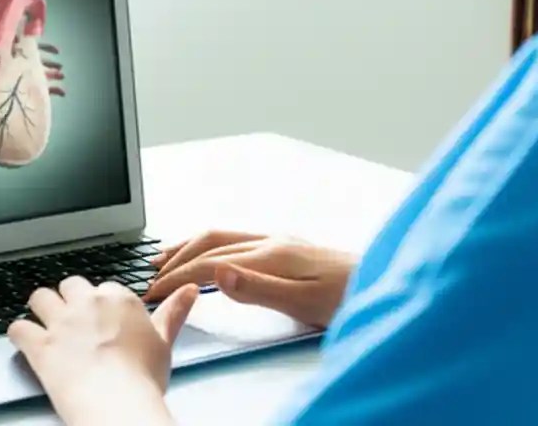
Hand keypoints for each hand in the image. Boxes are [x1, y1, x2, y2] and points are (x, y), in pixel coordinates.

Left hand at [8, 276, 198, 425]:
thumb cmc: (142, 378)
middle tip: (73, 321)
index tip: (101, 319)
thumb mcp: (164, 342)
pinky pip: (17, 327)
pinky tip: (25, 342)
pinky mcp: (39, 344)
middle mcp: (87, 303)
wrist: (116, 402)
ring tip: (46, 324)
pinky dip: (19, 334)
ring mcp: (60, 322)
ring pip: (40, 297)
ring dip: (41, 309)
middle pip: (69, 285)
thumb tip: (190, 291)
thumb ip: (174, 312)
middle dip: (69, 300)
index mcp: (118, 299)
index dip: (100, 303)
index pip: (103, 288)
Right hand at [144, 230, 356, 328]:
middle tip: (150, 277)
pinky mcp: (288, 247)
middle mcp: (272, 240)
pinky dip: (209, 246)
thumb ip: (258, 289)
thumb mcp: (303, 302)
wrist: (386, 282)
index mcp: (271, 253)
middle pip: (209, 241)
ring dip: (189, 246)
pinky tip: (209, 255)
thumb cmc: (349, 297)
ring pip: (220, 236)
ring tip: (165, 258)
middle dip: (176, 257)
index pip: (210, 263)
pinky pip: (235, 239)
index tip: (155, 292)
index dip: (178, 277)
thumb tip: (218, 275)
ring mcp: (280, 241)